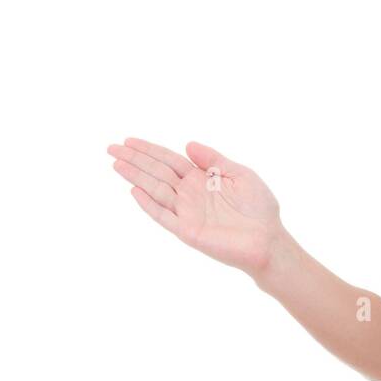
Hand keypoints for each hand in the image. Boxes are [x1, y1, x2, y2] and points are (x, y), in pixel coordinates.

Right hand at [107, 137, 283, 277]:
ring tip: (117, 163)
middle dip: (135, 159)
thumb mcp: (240, 173)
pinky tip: (134, 191)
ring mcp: (187, 212)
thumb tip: (187, 144)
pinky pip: (164, 216)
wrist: (268, 240)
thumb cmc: (259, 208)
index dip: (150, 150)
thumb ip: (213, 159)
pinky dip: (149, 204)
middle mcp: (190, 194)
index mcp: (202, 178)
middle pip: (157, 172)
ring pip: (156, 190)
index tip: (129, 140)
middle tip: (112, 147)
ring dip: (136, 176)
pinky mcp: (188, 231)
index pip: (169, 160)